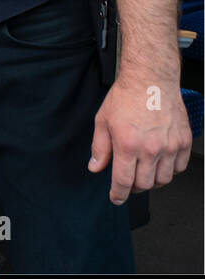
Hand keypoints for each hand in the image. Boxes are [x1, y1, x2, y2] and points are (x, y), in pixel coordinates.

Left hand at [88, 78, 191, 204]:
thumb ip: (100, 148)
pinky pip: (178, 168)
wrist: (151, 80)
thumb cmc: (126, 97)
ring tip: (142, 172)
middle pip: (144, 185)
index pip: (123, 182)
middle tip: (128, 182)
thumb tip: (96, 167)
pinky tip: (159, 163)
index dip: (118, 194)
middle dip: (133, 188)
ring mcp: (170, 146)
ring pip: (163, 179)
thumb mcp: (102, 121)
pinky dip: (169, 170)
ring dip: (151, 181)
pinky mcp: (183, 142)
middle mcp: (151, 148)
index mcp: (128, 144)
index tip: (116, 198)